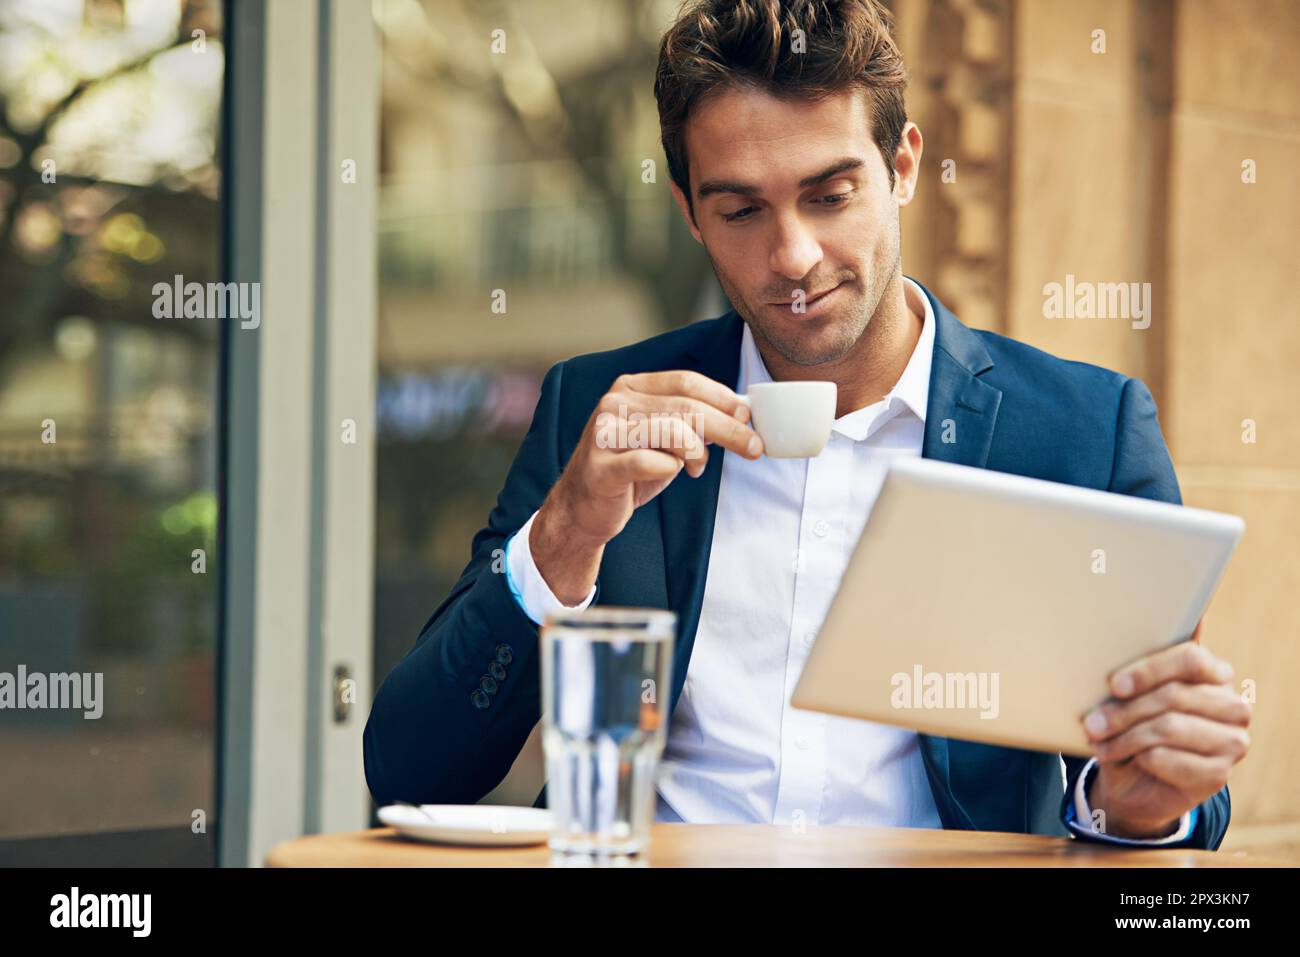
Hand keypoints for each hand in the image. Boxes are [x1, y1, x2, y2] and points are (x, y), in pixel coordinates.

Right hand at [531, 370, 760, 603]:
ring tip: (696, 468)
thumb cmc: (628, 469)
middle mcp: (615, 403)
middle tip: (753, 447)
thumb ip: (691, 421)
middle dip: (729, 428)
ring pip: (673, 431)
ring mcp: (605, 433)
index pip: (686, 382)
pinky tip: (673, 473)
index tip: (748, 416)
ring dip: (698, 452)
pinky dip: (671, 469)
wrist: (583, 507)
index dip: (723, 397)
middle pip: (686, 407)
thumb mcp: (662, 437)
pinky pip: (651, 462)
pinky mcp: (602, 467)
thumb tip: (739, 414)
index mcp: (630, 387)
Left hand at [1082, 622, 1250, 839]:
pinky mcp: (1219, 774)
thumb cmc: (1135, 723)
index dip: (1150, 670)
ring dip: (1126, 736)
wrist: (1135, 779)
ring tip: (1098, 741)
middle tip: (1092, 722)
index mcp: (1216, 673)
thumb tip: (1187, 617)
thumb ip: (1150, 657)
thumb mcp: (1135, 691)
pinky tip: (1122, 759)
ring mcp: (1232, 741)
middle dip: (1125, 710)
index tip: (1114, 685)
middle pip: (1174, 695)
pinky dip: (1138, 758)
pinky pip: (1170, 759)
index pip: (1192, 658)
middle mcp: (1233, 705)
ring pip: (1169, 727)